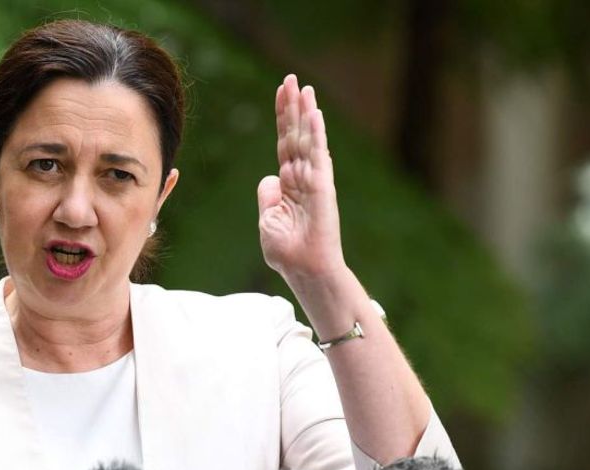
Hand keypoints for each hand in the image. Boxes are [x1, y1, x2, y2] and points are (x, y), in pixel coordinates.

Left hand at [257, 74, 344, 283]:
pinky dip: (317, 134)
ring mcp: (314, 180)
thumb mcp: (267, 220)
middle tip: (291, 78)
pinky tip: (314, 113)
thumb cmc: (287, 252)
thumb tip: (269, 177)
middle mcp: (303, 177)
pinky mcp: (322, 187)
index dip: (282, 118)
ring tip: (303, 87)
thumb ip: (268, 196)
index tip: (281, 92)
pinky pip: (318, 155)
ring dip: (305, 112)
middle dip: (293, 106)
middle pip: (296, 134)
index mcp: (289, 183)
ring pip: (308, 139)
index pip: (285, 143)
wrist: (304, 270)